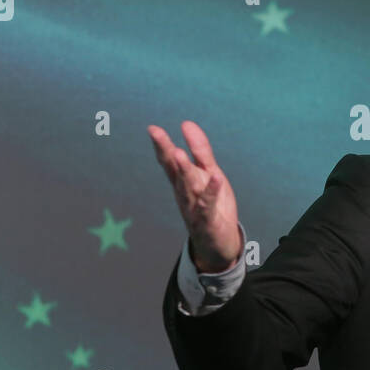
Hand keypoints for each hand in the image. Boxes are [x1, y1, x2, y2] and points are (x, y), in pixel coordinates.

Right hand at [148, 121, 242, 271]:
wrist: (217, 245)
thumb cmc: (211, 206)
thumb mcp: (209, 173)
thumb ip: (200, 150)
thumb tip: (186, 124)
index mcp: (183, 182)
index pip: (169, 161)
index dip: (161, 145)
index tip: (152, 129)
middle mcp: (184, 193)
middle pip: (174, 170)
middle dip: (165, 152)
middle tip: (156, 134)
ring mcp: (193, 207)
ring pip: (188, 186)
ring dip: (183, 170)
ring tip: (178, 153)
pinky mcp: (207, 220)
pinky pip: (207, 205)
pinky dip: (210, 192)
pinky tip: (215, 178)